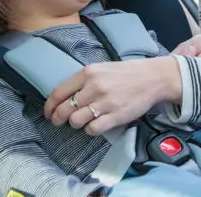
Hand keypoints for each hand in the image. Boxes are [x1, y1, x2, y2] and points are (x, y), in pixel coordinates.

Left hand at [44, 57, 181, 135]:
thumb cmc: (126, 74)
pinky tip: (95, 125)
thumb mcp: (101, 69)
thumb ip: (83, 81)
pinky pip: (92, 129)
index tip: (48, 113)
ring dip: (75, 124)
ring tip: (82, 121)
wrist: (152, 78)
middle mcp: (94, 87)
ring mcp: (105, 103)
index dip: (49, 107)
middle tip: (60, 122)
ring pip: (76, 121)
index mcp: (88, 73)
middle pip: (64, 110)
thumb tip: (64, 97)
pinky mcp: (115, 116)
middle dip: (58, 119)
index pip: (58, 93)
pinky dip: (90, 130)